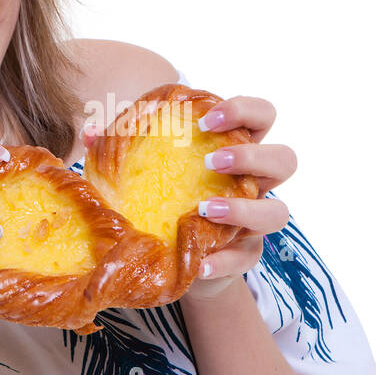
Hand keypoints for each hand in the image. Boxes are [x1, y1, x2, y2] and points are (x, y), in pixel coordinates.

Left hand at [81, 95, 295, 301]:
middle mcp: (255, 183)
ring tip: (206, 210)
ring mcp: (255, 221)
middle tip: (214, 162)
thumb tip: (91, 133)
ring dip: (246, 209)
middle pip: (285, 160)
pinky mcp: (246, 255)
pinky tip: (200, 263)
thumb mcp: (142, 172)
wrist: (175, 258)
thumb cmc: (162, 199)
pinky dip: (225, 261)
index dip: (244, 111)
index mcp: (236, 149)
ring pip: (279, 212)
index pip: (261, 117)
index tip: (207, 119)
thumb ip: (122, 150)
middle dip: (253, 156)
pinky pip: (248, 258)